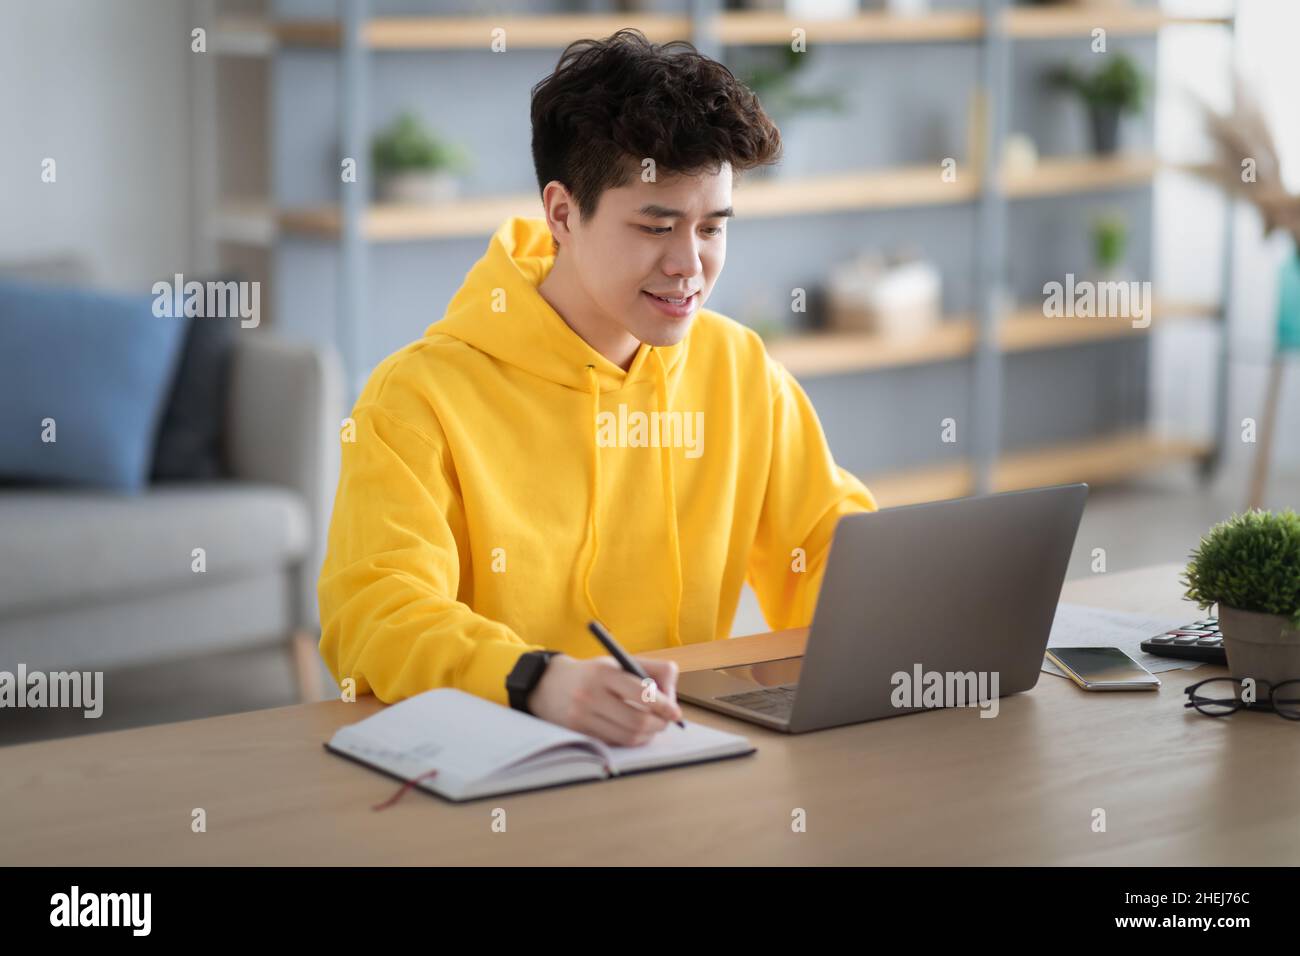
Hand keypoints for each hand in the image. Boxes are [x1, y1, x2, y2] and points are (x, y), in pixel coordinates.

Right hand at [527, 655, 682, 746]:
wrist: (548, 685)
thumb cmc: (593, 674)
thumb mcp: (619, 662)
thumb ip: (652, 670)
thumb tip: (673, 696)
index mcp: (604, 673)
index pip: (643, 693)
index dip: (665, 705)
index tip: (675, 711)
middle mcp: (591, 695)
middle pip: (638, 721)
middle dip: (659, 724)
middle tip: (665, 721)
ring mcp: (582, 717)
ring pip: (628, 737)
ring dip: (647, 735)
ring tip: (651, 727)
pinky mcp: (578, 734)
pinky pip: (615, 744)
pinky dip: (630, 740)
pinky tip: (632, 731)